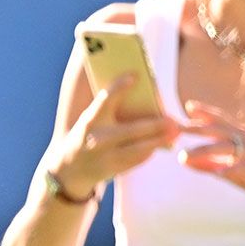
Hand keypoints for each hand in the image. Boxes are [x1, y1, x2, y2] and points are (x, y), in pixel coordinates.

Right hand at [45, 74, 177, 197]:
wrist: (69, 168)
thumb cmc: (87, 135)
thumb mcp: (91, 120)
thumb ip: (109, 109)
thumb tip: (141, 96)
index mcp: (90, 121)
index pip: (105, 100)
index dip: (119, 87)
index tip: (134, 76)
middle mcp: (98, 139)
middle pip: (133, 130)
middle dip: (155, 125)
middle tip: (172, 120)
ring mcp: (107, 157)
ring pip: (140, 148)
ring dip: (159, 140)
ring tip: (174, 132)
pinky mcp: (115, 169)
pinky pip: (138, 158)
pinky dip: (150, 149)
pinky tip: (160, 142)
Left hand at [177, 101, 244, 203]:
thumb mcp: (228, 166)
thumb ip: (207, 163)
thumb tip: (182, 160)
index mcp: (240, 135)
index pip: (222, 119)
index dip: (206, 112)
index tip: (188, 106)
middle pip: (220, 130)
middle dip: (198, 128)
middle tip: (179, 128)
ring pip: (227, 148)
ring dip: (204, 151)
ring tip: (184, 156)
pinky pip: (243, 168)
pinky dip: (230, 169)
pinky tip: (217, 173)